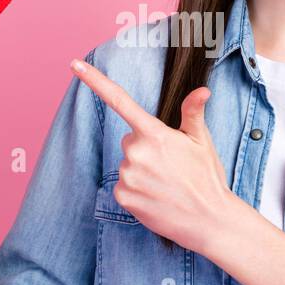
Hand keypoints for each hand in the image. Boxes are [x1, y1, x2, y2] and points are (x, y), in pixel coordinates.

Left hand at [70, 57, 238, 254]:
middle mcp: (136, 152)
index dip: (95, 80)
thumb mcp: (201, 141)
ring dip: (141, 171)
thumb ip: (193, 113)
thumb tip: (202, 90)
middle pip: (130, 140)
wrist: (209, 219)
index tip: (75, 64)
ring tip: (165, 183)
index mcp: (154, 133)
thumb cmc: (206, 178)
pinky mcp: (123, 197)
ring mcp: (128, 175)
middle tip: (170, 165)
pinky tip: (156, 197)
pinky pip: (123, 186)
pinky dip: (136, 190)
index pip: (119, 100)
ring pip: (127, 164)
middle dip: (145, 148)